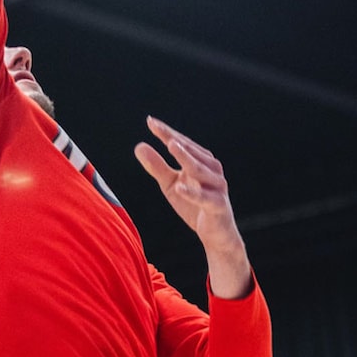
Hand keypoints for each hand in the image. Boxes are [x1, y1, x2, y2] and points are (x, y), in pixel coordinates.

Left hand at [134, 119, 250, 292]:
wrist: (215, 234)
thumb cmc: (194, 205)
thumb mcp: (171, 185)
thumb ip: (157, 167)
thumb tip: (139, 146)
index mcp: (201, 163)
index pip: (183, 144)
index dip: (167, 133)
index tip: (150, 121)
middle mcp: (212, 171)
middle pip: (194, 151)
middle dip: (176, 139)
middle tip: (158, 128)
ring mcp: (217, 188)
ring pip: (203, 170)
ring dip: (188, 157)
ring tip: (171, 146)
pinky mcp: (218, 206)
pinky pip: (206, 198)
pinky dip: (193, 193)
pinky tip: (178, 187)